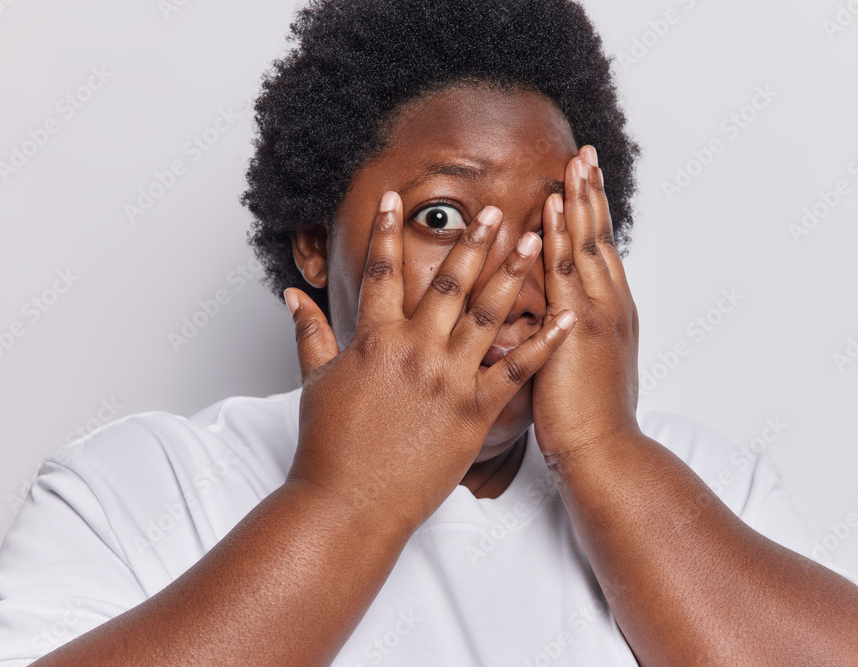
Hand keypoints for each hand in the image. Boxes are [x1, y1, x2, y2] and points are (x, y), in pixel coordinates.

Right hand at [284, 191, 575, 530]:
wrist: (349, 503)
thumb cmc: (328, 447)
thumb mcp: (314, 383)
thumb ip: (310, 333)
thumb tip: (292, 294)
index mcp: (374, 340)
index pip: (382, 273)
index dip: (387, 232)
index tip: (398, 200)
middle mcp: (415, 350)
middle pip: (448, 282)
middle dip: (473, 241)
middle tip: (497, 211)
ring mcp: (448, 379)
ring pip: (487, 314)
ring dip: (513, 274)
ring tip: (536, 242)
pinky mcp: (475, 411)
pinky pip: (515, 369)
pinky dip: (543, 343)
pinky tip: (565, 318)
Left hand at [532, 146, 641, 460]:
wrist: (603, 451)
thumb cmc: (587, 420)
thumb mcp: (581, 369)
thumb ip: (568, 339)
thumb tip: (550, 327)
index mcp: (610, 314)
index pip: (600, 253)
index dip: (593, 216)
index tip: (584, 183)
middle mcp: (610, 306)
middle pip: (600, 237)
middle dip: (592, 194)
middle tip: (584, 155)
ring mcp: (598, 313)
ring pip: (588, 244)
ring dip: (580, 200)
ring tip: (574, 163)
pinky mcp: (580, 326)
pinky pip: (568, 269)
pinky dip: (563, 233)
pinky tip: (556, 205)